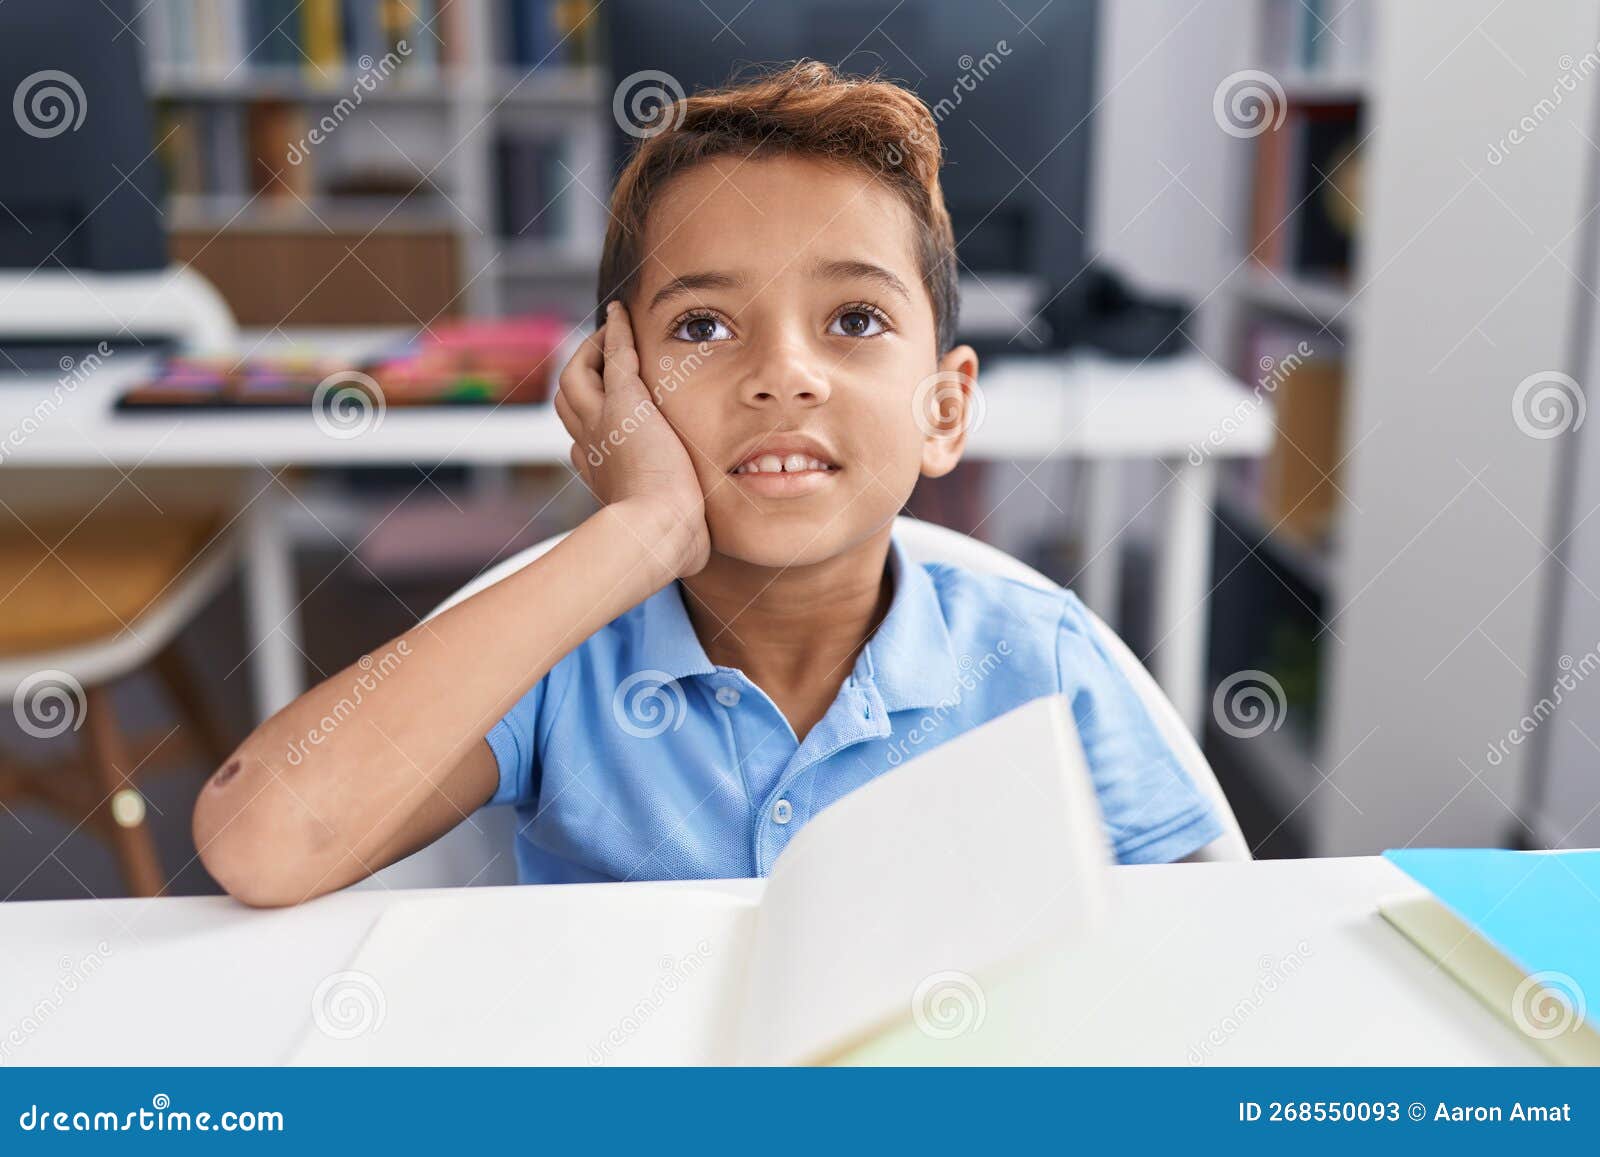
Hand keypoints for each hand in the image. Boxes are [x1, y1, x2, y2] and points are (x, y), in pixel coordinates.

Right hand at [554, 301, 709, 576]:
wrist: (659, 533)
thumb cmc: (672, 546)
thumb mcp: (673, 540)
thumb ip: (682, 540)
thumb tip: (699, 561)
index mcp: (601, 476)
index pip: (582, 442)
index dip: (588, 428)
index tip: (603, 421)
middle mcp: (592, 445)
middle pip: (570, 401)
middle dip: (582, 379)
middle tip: (601, 361)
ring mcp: (602, 422)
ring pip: (578, 375)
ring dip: (592, 352)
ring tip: (610, 335)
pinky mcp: (624, 401)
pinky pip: (616, 354)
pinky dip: (616, 331)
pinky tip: (621, 313)